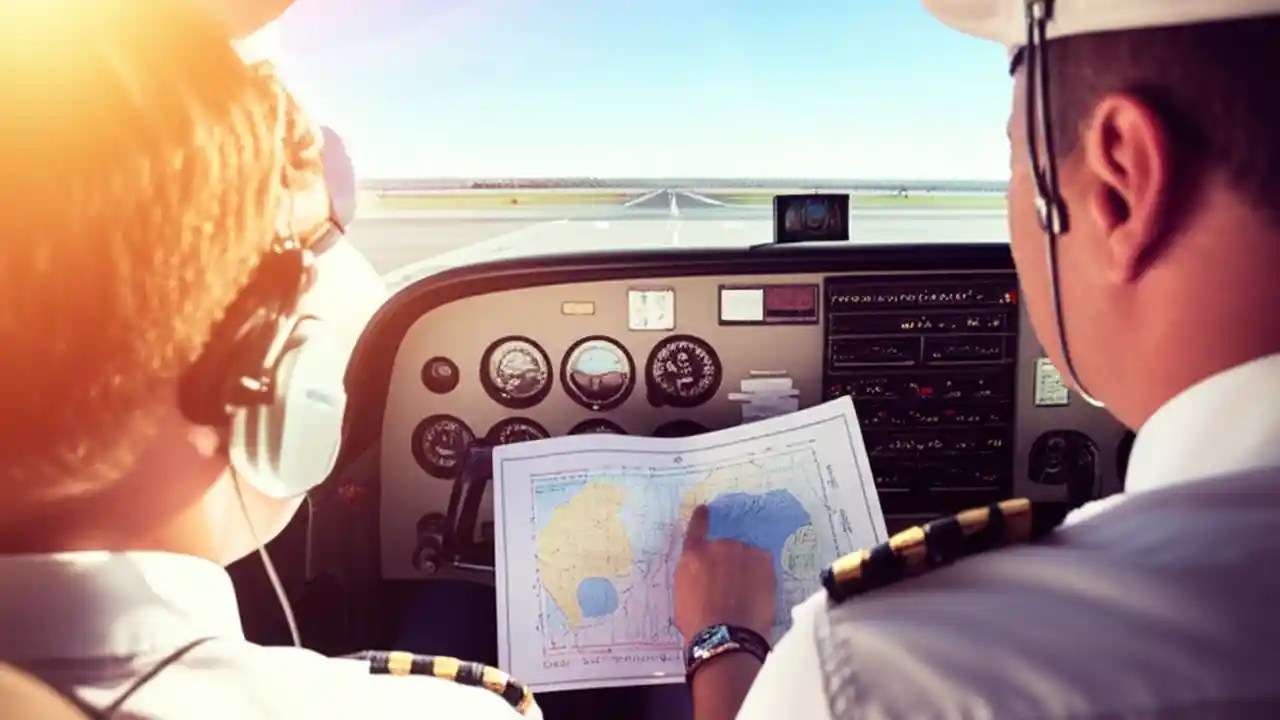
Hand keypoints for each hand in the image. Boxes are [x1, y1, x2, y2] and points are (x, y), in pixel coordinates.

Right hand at [674, 505, 776, 641]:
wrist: (725, 635)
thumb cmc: (698, 624)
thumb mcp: (684, 596)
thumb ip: (694, 577)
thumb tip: (706, 576)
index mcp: (692, 556)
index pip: (696, 529)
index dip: (700, 518)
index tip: (704, 509)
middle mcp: (717, 546)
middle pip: (726, 549)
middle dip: (729, 564)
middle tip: (732, 589)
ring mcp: (742, 550)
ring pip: (747, 557)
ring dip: (747, 570)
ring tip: (747, 596)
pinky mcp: (763, 559)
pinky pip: (763, 564)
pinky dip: (762, 575)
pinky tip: (759, 594)